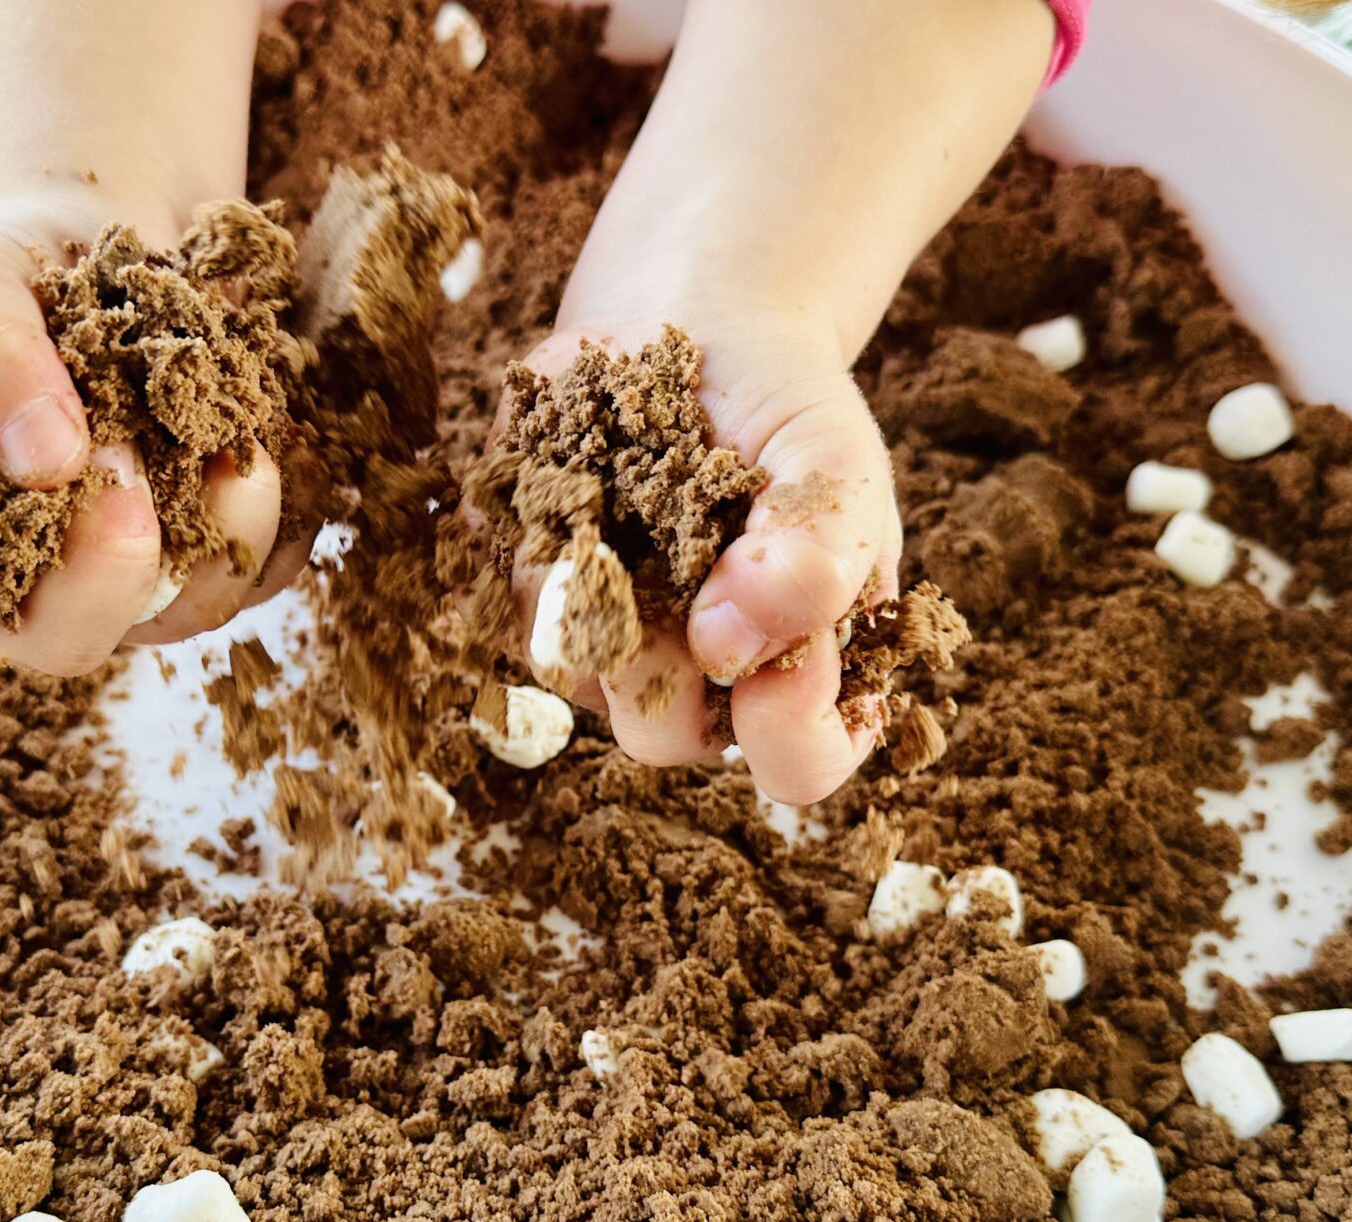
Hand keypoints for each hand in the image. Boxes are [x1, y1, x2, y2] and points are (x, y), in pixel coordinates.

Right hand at [0, 190, 297, 675]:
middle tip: (116, 481)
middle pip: (45, 642)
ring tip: (200, 448)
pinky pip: (236, 580)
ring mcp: (113, 586)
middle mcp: (11, 579)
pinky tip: (244, 455)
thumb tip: (43, 456)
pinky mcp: (198, 572)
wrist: (121, 250)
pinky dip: (246, 520)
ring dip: (183, 545)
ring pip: (153, 621)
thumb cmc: (15, 280)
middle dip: (91, 573)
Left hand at [507, 0, 1048, 802]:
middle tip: (690, 550)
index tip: (785, 665)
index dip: (791, 733)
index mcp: (799, 671)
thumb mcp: (833, 467)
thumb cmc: (784, 414)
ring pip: (578, 672)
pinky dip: (552, 533)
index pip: (799, 764)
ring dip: (605, 581)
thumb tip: (727, 647)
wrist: (693, 327)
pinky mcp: (532, 599)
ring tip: (645, 482)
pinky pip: (517, 597)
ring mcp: (608, 649)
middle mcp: (698, 683)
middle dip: (670, 651)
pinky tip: (592, 473)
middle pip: (666, 737)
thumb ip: (815, 558)